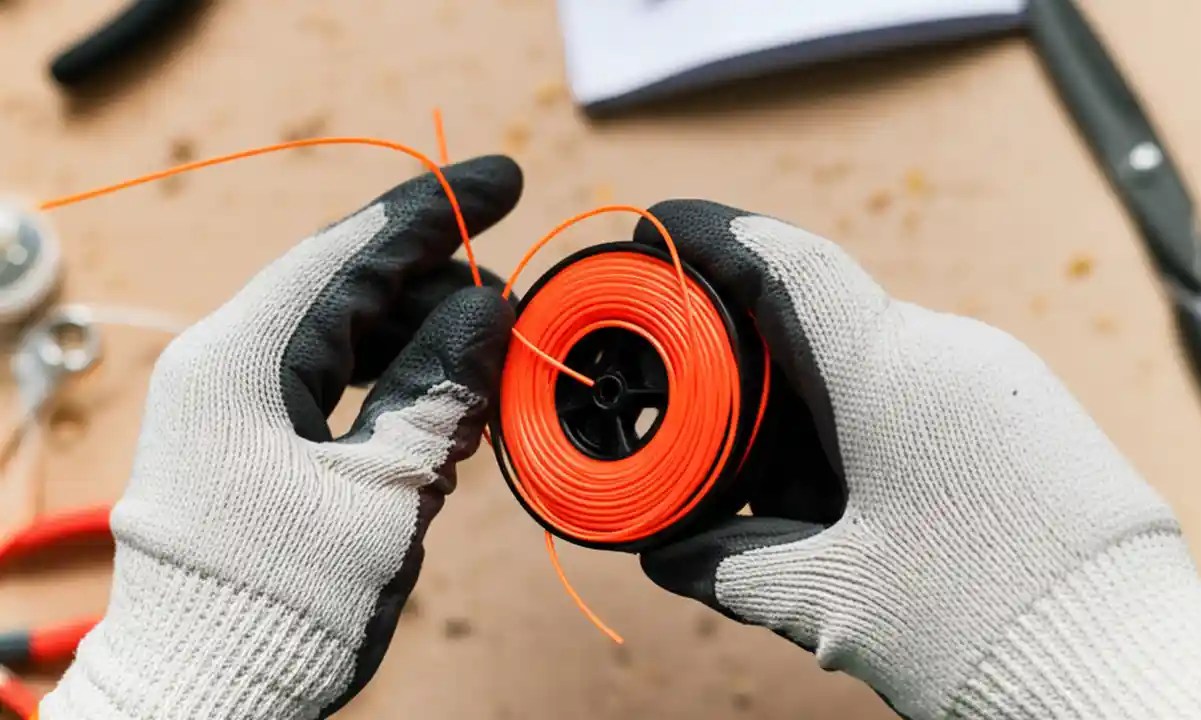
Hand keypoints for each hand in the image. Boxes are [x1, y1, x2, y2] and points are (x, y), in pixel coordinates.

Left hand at [43, 156, 522, 718]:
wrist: (206, 696)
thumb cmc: (286, 604)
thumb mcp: (385, 492)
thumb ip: (441, 389)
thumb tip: (490, 308)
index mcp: (244, 358)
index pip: (352, 249)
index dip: (437, 209)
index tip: (506, 178)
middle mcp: (225, 361)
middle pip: (349, 285)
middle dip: (441, 287)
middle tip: (516, 312)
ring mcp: (230, 397)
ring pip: (344, 331)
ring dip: (422, 339)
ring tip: (485, 374)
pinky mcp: (245, 434)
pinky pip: (331, 377)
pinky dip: (392, 380)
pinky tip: (442, 407)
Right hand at [636, 201, 1200, 718]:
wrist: (1126, 671)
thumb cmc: (976, 625)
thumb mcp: (831, 598)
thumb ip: (730, 566)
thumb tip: (664, 553)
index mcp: (891, 370)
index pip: (786, 265)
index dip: (713, 237)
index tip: (659, 228)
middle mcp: (951, 350)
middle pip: (819, 324)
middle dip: (748, 368)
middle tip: (701, 430)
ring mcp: (998, 380)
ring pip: (871, 363)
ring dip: (810, 414)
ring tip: (788, 506)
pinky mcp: (1027, 417)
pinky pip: (924, 393)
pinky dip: (865, 430)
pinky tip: (853, 506)